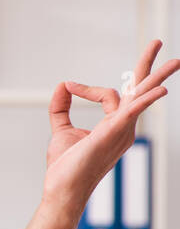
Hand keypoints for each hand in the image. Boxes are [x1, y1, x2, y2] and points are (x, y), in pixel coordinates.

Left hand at [43, 38, 176, 212]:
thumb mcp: (61, 128)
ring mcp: (123, 130)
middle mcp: (124, 126)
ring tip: (175, 60)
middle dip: (149, 66)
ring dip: (157, 77)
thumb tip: (62, 84)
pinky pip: (133, 112)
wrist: (62, 187)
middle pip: (140, 90)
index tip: (68, 85)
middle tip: (157, 42)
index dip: (87, 87)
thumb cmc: (66, 165)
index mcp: (114, 124)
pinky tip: (159, 91)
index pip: (110, 93)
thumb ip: (61, 106)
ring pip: (141, 97)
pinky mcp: (114, 133)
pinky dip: (145, 100)